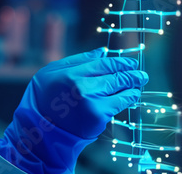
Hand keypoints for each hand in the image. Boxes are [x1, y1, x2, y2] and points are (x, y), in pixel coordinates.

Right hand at [0, 47, 148, 173]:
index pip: (104, 64)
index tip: (131, 62)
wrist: (40, 129)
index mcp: (71, 73)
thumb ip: (79, 60)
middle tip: (142, 74)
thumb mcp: (53, 72)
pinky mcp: (98, 118)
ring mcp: (92, 104)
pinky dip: (127, 100)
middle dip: (132, 75)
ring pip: (120, 92)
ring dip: (133, 88)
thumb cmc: (44, 98)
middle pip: (115, 77)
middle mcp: (83, 87)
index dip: (121, 62)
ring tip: (138, 85)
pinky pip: (117, 106)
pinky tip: (131, 97)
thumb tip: (103, 52)